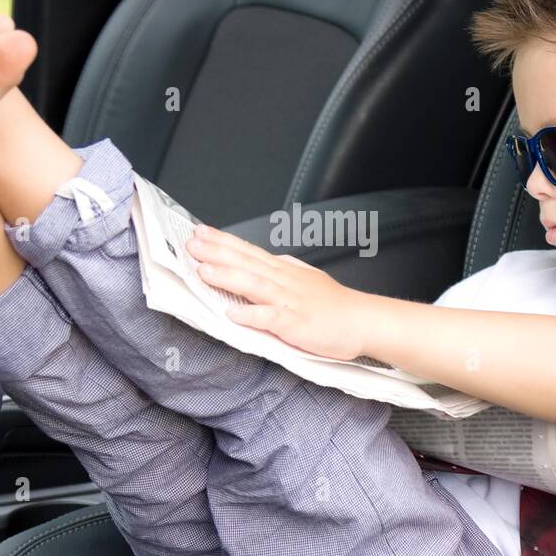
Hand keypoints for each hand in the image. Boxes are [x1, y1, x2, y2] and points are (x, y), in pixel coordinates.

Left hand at [185, 224, 370, 359]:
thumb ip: (285, 269)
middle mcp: (284, 282)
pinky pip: (270, 319)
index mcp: (284, 271)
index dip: (223, 241)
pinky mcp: (296, 324)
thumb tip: (265, 260)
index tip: (201, 232)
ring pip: (254, 285)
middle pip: (246, 262)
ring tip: (203, 270)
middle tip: (192, 242)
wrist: (363, 321)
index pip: (248, 251)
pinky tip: (232, 314)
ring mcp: (289, 302)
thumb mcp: (307, 278)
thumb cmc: (336, 305)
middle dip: (217, 252)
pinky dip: (251, 316)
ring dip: (228, 276)